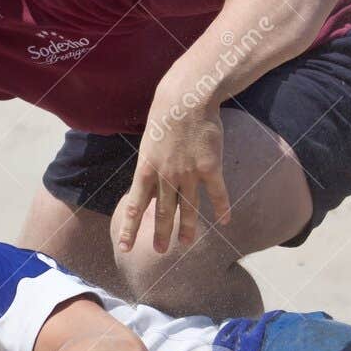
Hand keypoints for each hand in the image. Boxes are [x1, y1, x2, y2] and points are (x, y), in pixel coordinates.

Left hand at [116, 98, 230, 254]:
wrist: (187, 100)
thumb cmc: (165, 117)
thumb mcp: (148, 145)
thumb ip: (151, 169)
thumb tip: (149, 189)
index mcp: (146, 169)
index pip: (135, 206)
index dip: (131, 228)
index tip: (125, 247)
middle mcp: (166, 176)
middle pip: (164, 212)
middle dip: (161, 234)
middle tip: (160, 251)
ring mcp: (189, 173)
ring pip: (189, 208)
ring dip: (187, 228)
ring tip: (186, 243)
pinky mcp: (210, 168)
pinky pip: (217, 193)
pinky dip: (222, 208)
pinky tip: (224, 221)